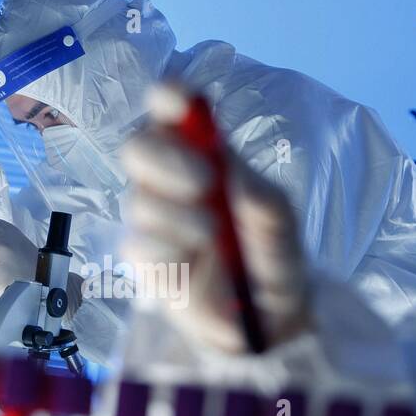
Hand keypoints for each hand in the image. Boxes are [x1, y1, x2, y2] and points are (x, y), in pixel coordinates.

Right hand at [118, 116, 311, 353]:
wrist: (274, 318)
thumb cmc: (274, 255)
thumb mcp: (279, 218)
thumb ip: (255, 191)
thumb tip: (226, 167)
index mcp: (199, 154)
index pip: (169, 111)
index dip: (167, 97)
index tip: (180, 101)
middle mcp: (168, 182)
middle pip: (137, 148)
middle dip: (166, 157)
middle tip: (204, 180)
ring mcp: (153, 223)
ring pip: (139, 201)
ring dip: (179, 216)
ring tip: (214, 237)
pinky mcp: (146, 264)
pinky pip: (140, 247)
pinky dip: (171, 253)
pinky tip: (199, 265)